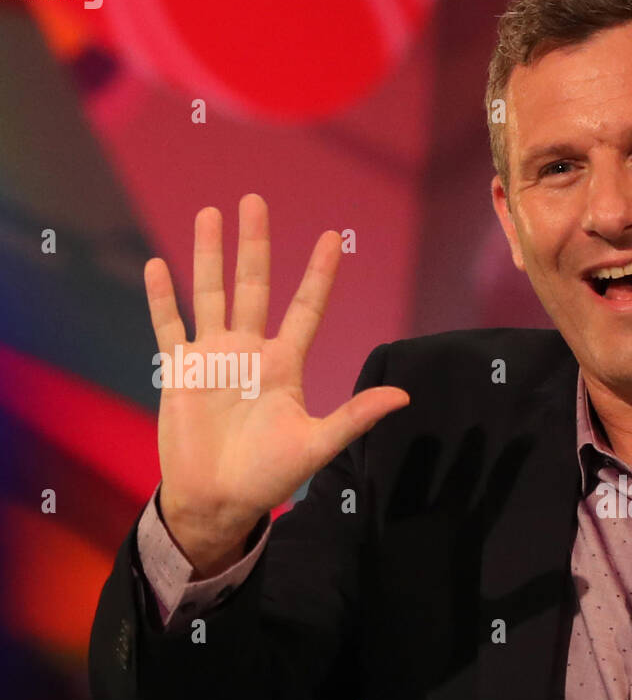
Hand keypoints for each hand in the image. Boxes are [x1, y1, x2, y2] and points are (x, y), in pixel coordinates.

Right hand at [148, 194, 408, 574]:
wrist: (218, 499)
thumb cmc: (269, 476)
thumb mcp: (318, 444)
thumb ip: (355, 416)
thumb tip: (405, 396)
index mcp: (285, 364)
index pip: (305, 308)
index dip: (318, 274)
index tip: (331, 237)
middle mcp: (250, 351)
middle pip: (253, 286)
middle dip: (255, 245)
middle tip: (255, 200)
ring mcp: (213, 357)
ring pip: (210, 293)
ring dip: (210, 255)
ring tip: (212, 213)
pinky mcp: (179, 370)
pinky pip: (169, 326)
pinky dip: (162, 297)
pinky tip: (159, 264)